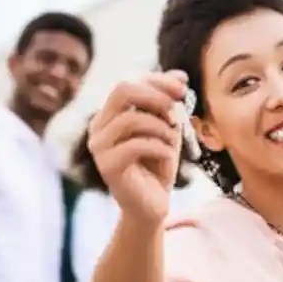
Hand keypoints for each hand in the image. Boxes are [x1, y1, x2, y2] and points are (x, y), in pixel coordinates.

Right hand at [88, 71, 188, 224]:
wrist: (152, 206)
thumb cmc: (158, 165)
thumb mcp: (167, 128)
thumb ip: (169, 103)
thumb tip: (180, 76)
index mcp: (110, 115)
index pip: (128, 82)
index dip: (157, 80)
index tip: (183, 87)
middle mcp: (99, 127)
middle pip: (122, 90)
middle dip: (156, 96)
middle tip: (177, 110)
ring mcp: (99, 147)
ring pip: (131, 119)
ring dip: (161, 127)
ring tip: (172, 140)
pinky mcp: (107, 166)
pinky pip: (136, 145)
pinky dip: (159, 147)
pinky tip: (168, 157)